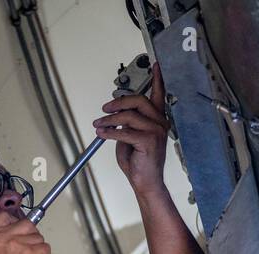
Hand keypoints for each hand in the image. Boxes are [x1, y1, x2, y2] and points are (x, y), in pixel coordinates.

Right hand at [0, 210, 49, 253]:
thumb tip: (10, 232)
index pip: (5, 216)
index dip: (16, 223)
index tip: (20, 231)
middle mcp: (1, 237)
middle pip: (26, 223)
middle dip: (31, 235)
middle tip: (29, 249)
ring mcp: (17, 243)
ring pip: (38, 236)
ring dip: (38, 249)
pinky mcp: (32, 252)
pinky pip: (45, 248)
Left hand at [93, 63, 169, 195]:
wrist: (145, 182)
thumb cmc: (139, 161)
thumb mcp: (129, 136)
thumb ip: (127, 122)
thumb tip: (115, 112)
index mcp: (157, 120)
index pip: (158, 95)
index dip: (157, 79)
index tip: (156, 65)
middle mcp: (159, 123)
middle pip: (138, 101)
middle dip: (118, 103)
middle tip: (104, 109)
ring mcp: (156, 132)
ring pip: (128, 116)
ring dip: (109, 120)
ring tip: (99, 125)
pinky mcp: (148, 141)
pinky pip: (124, 131)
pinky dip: (109, 132)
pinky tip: (102, 134)